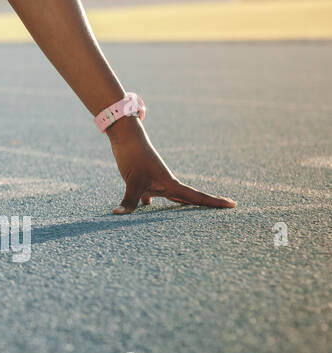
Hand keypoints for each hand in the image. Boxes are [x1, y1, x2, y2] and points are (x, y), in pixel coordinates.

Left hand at [106, 118, 236, 213]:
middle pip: (190, 198)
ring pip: (173, 197)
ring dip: (182, 205)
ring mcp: (156, 181)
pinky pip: (152, 196)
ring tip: (195, 215)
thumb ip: (129, 201)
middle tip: (227, 209)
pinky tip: (148, 209)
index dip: (214, 202)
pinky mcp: (143, 180)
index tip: (234, 204)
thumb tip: (118, 214)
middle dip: (206, 205)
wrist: (124, 137)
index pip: (196, 196)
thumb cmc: (133, 156)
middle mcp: (167, 183)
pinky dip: (151, 205)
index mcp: (171, 184)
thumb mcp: (132, 181)